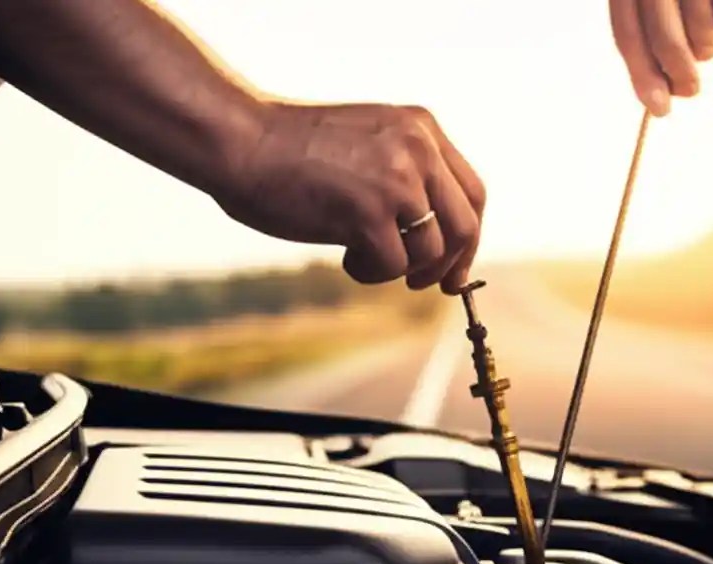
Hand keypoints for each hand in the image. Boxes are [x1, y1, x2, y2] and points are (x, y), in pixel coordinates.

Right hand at [213, 102, 485, 292]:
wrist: (241, 140)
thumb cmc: (291, 148)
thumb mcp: (369, 142)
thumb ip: (407, 172)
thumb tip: (437, 234)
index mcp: (422, 128)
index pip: (472, 193)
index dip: (468, 237)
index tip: (455, 265)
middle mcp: (419, 150)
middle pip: (465, 226)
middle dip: (451, 266)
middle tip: (427, 285)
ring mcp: (398, 181)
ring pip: (430, 252)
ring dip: (400, 269)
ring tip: (361, 257)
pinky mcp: (370, 213)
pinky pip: (394, 265)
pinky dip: (371, 272)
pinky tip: (345, 257)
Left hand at [609, 0, 712, 116]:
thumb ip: (647, 27)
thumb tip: (657, 89)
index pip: (627, 33)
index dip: (641, 76)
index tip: (659, 109)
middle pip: (665, 39)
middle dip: (679, 74)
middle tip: (690, 90)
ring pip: (702, 32)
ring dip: (706, 47)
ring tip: (705, 39)